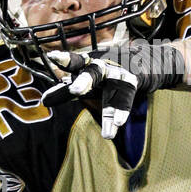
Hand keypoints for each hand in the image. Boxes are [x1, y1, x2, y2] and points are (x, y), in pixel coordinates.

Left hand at [43, 40, 185, 139]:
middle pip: (92, 73)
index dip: (64, 59)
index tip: (52, 57)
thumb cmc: (109, 73)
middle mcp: (103, 67)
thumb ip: (66, 90)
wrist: (147, 62)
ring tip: (107, 134)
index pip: (74, 63)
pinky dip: (122, 112)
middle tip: (75, 90)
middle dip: (84, 81)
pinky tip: (118, 124)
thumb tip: (44, 101)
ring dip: (110, 110)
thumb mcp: (88, 79)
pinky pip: (127, 100)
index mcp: (88, 64)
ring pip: (113, 91)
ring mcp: (120, 74)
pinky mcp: (133, 82)